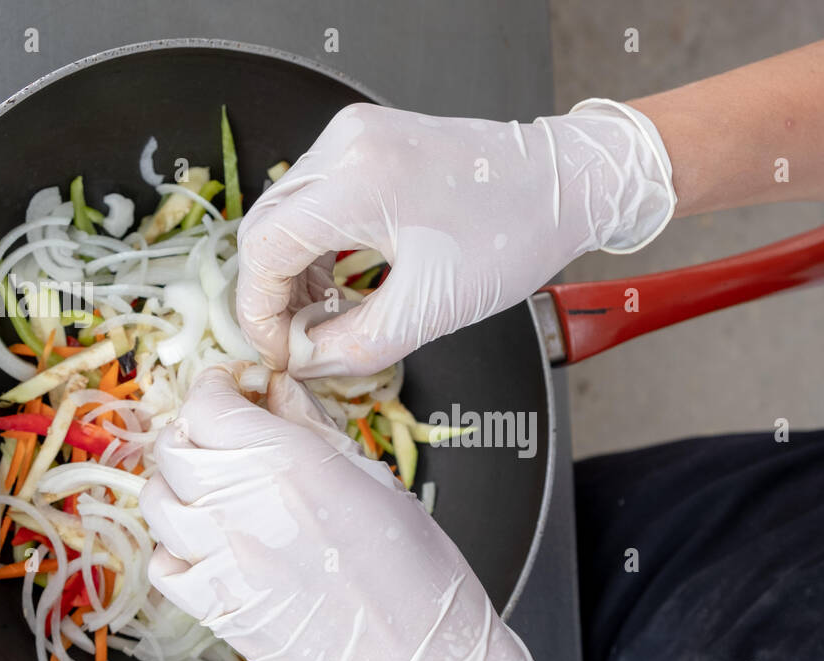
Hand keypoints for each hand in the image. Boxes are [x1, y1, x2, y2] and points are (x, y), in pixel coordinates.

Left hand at [140, 365, 570, 660]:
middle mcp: (241, 508)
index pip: (207, 403)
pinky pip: (163, 564)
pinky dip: (177, 544)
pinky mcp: (214, 611)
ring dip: (180, 484)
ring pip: (157, 501)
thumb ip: (315, 429)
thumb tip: (276, 394)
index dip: (218, 388)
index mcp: (288, 465)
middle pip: (174, 447)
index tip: (237, 390)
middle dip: (198, 430)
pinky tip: (212, 543)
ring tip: (217, 488)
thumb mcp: (378, 479)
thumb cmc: (420, 572)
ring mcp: (219, 564)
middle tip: (230, 435)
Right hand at [236, 99, 675, 376]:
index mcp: (357, 179)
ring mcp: (354, 135)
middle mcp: (346, 144)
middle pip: (266, 225)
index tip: (278, 350)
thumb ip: (355, 346)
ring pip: (288, 211)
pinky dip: (318, 242)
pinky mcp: (368, 140)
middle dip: (272, 292)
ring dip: (294, 269)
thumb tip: (304, 362)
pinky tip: (339, 282)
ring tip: (322, 317)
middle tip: (295, 341)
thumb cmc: (513, 235)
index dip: (259, 310)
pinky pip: (317, 196)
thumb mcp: (431, 309)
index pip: (264, 248)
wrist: (564, 183)